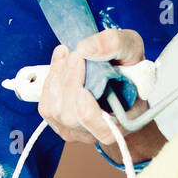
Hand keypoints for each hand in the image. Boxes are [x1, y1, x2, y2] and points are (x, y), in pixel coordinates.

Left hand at [37, 28, 149, 147]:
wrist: (117, 76)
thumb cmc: (128, 66)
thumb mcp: (132, 47)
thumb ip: (115, 44)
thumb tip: (85, 49)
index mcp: (125, 123)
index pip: (103, 130)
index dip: (88, 111)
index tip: (84, 89)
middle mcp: (98, 133)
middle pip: (72, 116)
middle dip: (71, 81)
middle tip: (77, 54)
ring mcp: (76, 130)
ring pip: (55, 111)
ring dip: (58, 77)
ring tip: (69, 55)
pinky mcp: (59, 122)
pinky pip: (46, 107)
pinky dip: (50, 81)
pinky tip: (61, 64)